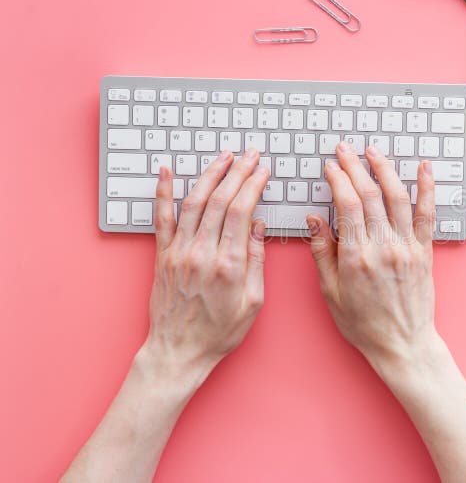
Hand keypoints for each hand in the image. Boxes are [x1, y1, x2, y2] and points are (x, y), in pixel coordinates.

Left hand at [145, 148, 269, 377]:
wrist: (178, 351)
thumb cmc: (219, 332)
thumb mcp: (253, 302)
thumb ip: (257, 261)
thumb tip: (259, 227)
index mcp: (229, 265)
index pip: (243, 211)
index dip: (253, 185)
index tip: (262, 170)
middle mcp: (202, 253)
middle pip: (221, 200)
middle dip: (238, 172)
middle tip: (250, 154)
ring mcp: (179, 252)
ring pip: (195, 202)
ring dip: (210, 175)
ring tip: (223, 156)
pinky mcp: (162, 256)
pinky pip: (162, 218)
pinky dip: (163, 192)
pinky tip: (167, 172)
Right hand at [306, 142, 439, 370]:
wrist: (402, 344)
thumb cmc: (363, 324)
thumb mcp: (331, 293)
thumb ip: (323, 252)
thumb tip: (315, 218)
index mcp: (356, 257)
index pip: (347, 205)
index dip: (338, 179)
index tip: (331, 165)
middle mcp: (384, 247)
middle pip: (370, 195)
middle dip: (355, 166)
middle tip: (345, 149)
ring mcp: (407, 247)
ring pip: (398, 197)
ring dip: (385, 169)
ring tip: (374, 151)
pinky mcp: (424, 251)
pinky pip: (427, 214)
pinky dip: (427, 188)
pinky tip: (424, 167)